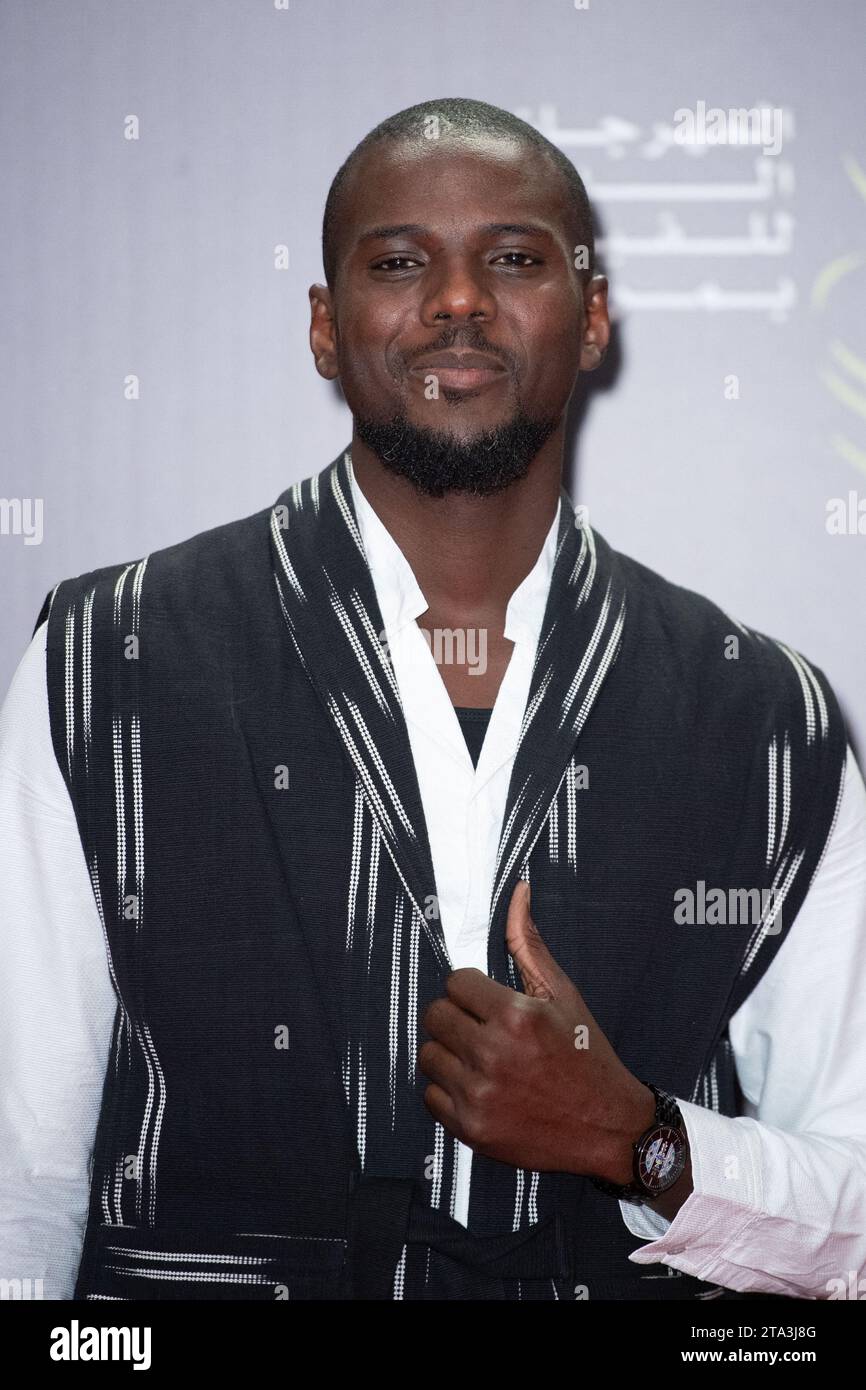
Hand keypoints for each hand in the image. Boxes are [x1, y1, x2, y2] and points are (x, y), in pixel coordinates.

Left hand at [418, 880, 656, 1181]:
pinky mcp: (471, 1128)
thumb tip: (519, 893)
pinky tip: (480, 1087)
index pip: (456, 983)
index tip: (490, 1004)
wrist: (607, 1128)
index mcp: (515, 1016)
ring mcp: (479, 1094)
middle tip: (485, 1030)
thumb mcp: (563, 996)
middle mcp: (493, 1054)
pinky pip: (431, 1095)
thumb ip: (529, 945)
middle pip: (436, 1016)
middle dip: (457, 1018)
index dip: (473, 991)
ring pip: (429, 1054)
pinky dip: (449, 1091)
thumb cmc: (586, 1057)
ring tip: (483, 1059)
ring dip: (450, 1054)